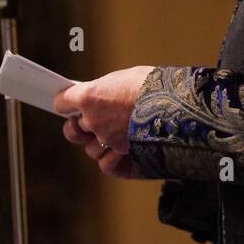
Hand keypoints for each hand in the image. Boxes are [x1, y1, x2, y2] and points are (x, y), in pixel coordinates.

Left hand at [54, 65, 154, 179]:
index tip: (69, 103)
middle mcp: (93, 121)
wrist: (181, 106)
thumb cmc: (157, 86)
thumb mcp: (126, 78)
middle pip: (72, 129)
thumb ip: (107, 90)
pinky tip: (121, 152)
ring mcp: (107, 142)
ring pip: (91, 149)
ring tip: (117, 135)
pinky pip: (106, 165)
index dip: (66, 103)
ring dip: (101, 143)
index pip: (62, 103)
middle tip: (87, 122)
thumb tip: (102, 96)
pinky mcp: (122, 158)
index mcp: (90, 97)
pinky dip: (113, 161)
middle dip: (79, 126)